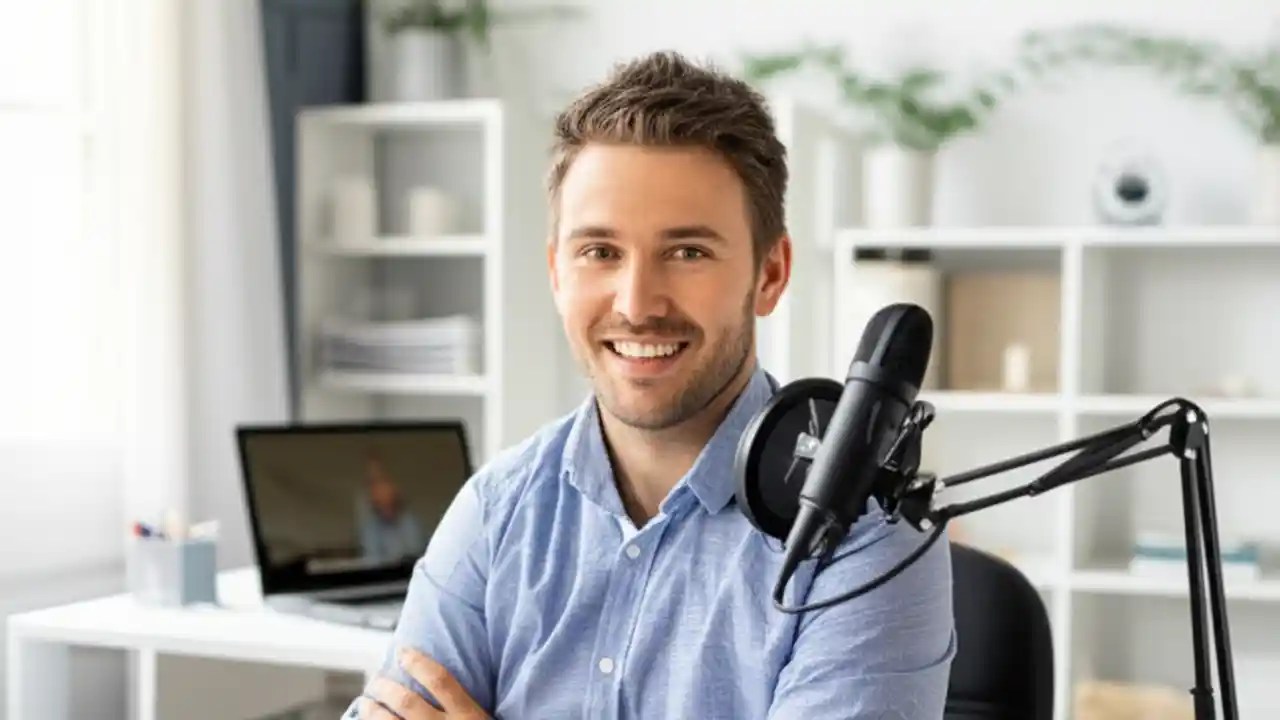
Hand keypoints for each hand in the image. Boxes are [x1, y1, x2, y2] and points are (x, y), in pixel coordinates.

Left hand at [359, 648, 488, 718]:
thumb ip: (463, 708)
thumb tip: (441, 686)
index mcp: (467, 717)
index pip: (440, 680)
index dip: (418, 662)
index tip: (403, 652)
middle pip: (407, 701)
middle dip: (385, 687)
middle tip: (376, 681)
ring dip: (373, 711)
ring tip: (366, 703)